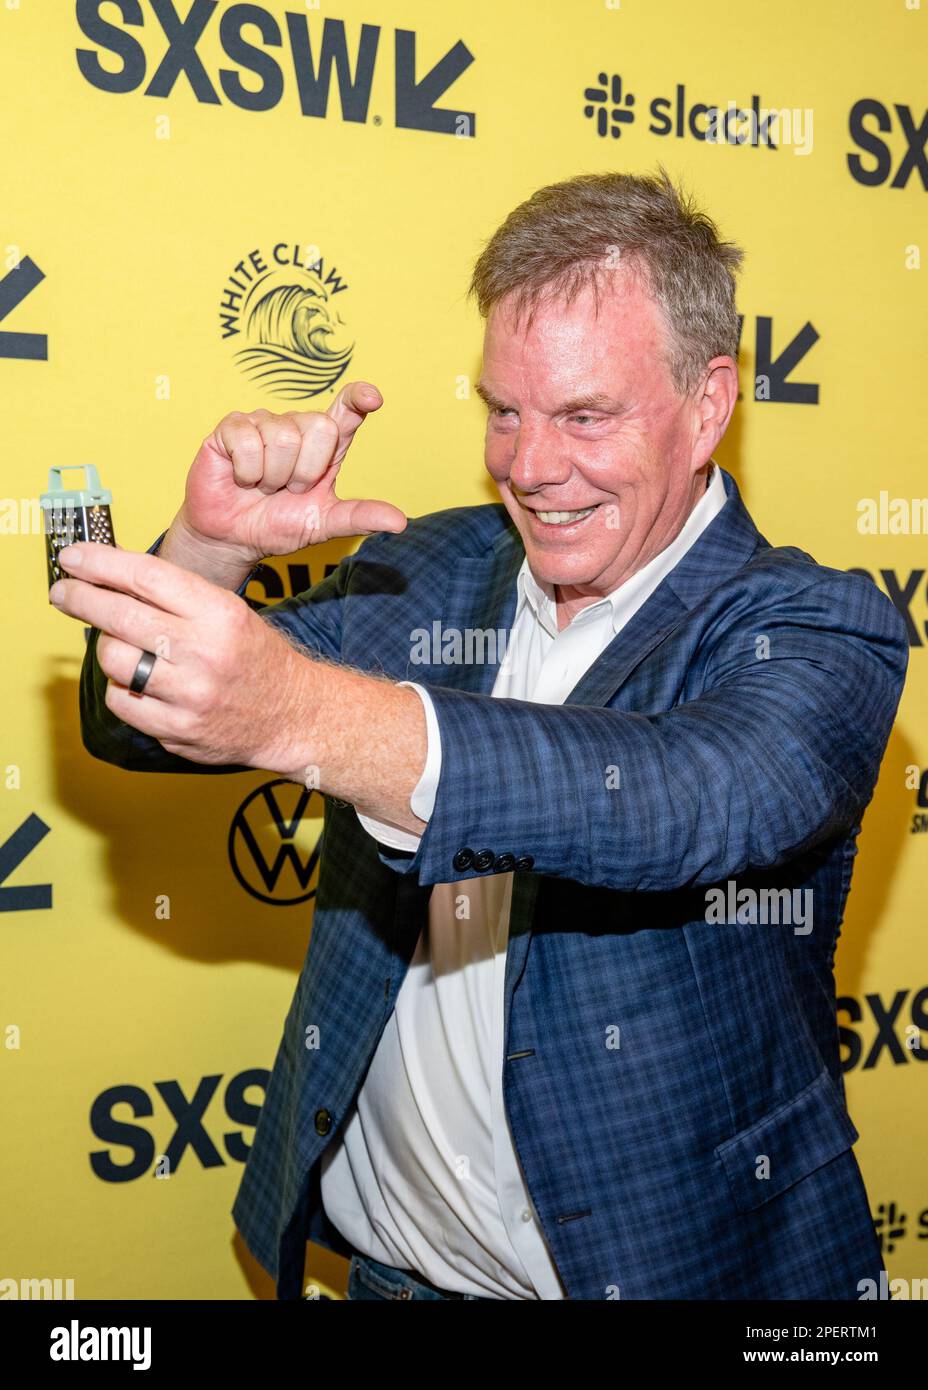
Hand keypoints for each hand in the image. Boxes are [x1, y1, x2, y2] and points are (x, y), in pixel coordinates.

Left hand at [50, 543, 315, 771]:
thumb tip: (109, 576)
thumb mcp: (228, 612)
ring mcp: (189, 694)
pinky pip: (121, 701)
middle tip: (62, 592)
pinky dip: (121, 687)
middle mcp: (204, 652)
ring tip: (122, 645)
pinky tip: (137, 681)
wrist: (292, 715)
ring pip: (114, 659)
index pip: (146, 577)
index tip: (73, 557)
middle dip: (80, 598)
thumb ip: (174, 596)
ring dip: (108, 648)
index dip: (101, 563)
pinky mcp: (177, 728)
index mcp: (219, 613)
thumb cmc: (255, 657)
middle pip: (120, 615)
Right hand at [177, 381, 406, 564]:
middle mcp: (296, 426)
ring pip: (283, 438)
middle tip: (288, 488)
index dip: (358, 398)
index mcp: (324, 445)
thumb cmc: (278, 525)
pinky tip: (242, 478)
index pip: (346, 410)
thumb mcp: (323, 523)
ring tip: (263, 486)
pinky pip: (248, 442)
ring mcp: (263, 423)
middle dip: (305, 471)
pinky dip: (247, 472)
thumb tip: (400, 522)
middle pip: (319, 427)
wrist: (234, 538)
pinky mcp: (231, 427)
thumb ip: (359, 517)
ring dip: (273, 476)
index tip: (372, 398)